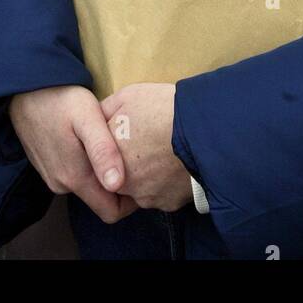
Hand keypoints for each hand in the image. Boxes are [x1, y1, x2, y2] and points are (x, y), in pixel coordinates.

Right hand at [9, 85, 138, 223]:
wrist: (25, 88)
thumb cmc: (60, 98)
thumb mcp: (87, 117)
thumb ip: (102, 150)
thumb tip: (116, 184)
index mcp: (75, 177)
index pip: (111, 212)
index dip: (131, 201)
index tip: (141, 175)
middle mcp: (61, 184)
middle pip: (100, 199)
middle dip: (119, 184)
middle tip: (131, 153)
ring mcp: (52, 177)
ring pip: (88, 186)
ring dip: (102, 170)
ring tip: (112, 143)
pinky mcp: (47, 167)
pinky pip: (74, 175)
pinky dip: (87, 163)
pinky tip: (91, 140)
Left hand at [100, 83, 193, 211]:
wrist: (204, 131)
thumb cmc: (164, 110)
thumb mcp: (127, 97)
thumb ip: (105, 112)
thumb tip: (98, 119)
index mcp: (109, 156)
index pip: (104, 155)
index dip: (119, 140)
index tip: (132, 131)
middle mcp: (123, 183)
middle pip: (122, 172)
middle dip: (132, 159)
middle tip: (151, 139)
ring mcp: (146, 196)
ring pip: (143, 185)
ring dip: (151, 173)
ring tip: (168, 150)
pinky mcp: (168, 204)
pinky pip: (163, 194)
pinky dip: (168, 182)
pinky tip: (178, 163)